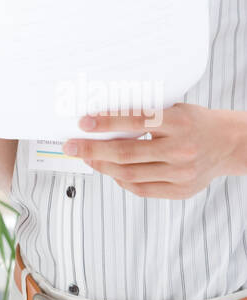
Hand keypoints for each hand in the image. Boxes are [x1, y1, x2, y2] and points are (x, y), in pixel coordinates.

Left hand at [62, 103, 246, 197]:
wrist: (227, 143)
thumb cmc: (193, 122)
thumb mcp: (173, 109)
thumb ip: (144, 115)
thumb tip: (102, 121)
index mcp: (178, 122)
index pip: (135, 122)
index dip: (106, 123)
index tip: (84, 123)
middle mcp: (180, 149)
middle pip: (126, 153)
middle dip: (93, 150)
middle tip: (72, 146)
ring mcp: (181, 173)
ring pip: (130, 174)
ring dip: (103, 167)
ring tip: (88, 158)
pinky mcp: (181, 191)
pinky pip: (142, 189)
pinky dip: (121, 181)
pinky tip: (110, 171)